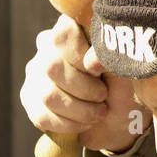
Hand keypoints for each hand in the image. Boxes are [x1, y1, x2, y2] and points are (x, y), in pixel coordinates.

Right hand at [20, 13, 143, 153]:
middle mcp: (48, 48)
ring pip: (48, 95)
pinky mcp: (31, 101)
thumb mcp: (124, 70)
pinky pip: (42, 116)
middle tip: (103, 96)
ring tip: (99, 113)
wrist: (118, 120)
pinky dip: (69, 124)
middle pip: (52, 66)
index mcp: (73, 31)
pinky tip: (85, 123)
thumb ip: (110, 58)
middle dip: (84, 88)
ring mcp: (36, 75)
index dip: (80, 54)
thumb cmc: (123, 88)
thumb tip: (92, 62)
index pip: (63, 33)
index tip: (99, 71)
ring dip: (80, 110)